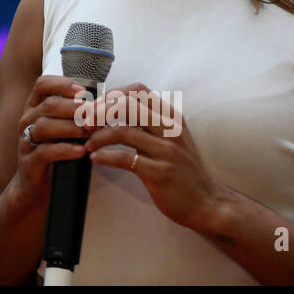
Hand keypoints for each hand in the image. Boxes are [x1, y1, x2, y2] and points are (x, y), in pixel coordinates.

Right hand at [5, 74, 91, 219]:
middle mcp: (27, 120)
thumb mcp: (64, 128)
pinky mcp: (29, 162)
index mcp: (34, 107)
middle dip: (76, 108)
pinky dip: (65, 150)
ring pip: (45, 126)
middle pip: (48, 105)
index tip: (84, 91)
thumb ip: (76, 113)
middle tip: (97, 114)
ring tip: (91, 131)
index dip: (63, 84)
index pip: (42, 84)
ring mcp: (25, 141)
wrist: (37, 186)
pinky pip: (45, 152)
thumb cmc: (57, 152)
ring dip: (71, 127)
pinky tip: (82, 150)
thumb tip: (105, 100)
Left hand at [81, 82, 230, 231]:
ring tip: (88, 143)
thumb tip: (112, 110)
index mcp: (171, 117)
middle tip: (86, 123)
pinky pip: (124, 158)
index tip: (97, 107)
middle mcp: (170, 129)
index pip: (138, 90)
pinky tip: (95, 158)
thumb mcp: (171, 139)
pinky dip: (104, 156)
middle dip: (100, 111)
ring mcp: (166, 151)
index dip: (112, 94)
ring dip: (98, 136)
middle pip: (127, 104)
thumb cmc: (184, 170)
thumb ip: (148, 123)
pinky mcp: (159, 173)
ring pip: (122, 130)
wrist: (207, 203)